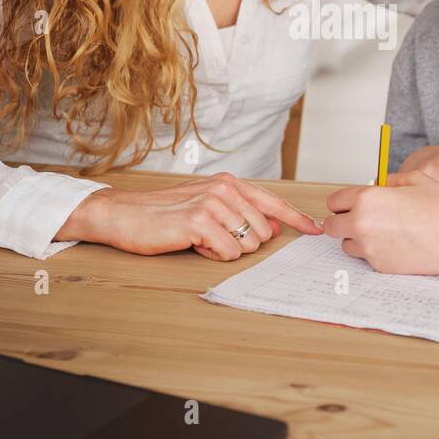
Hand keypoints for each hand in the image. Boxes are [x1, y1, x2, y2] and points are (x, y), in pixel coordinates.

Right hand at [63, 172, 323, 260]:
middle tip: (213, 239)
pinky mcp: (199, 220)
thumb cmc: (164, 215)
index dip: (297, 218)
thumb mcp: (206, 207)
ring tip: (200, 239)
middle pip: (263, 232)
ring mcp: (213, 203)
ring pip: (248, 244)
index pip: (273, 202)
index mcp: (229, 183)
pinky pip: (228, 252)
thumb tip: (273, 228)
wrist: (123, 215)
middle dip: (244, 244)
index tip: (315, 229)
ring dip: (226, 250)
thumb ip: (239, 213)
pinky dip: (213, 255)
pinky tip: (193, 244)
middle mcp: (224, 189)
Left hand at [324, 173, 438, 278]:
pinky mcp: (380, 266)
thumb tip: (377, 186)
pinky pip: (367, 259)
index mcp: (366, 198)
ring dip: (357, 239)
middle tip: (358, 219)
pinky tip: (396, 244)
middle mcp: (362, 224)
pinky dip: (375, 252)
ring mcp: (370, 248)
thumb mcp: (413, 180)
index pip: (334, 202)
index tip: (348, 205)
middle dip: (342, 222)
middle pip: (331, 226)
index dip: (342, 202)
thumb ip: (387, 183)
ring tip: (382, 232)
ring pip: (347, 245)